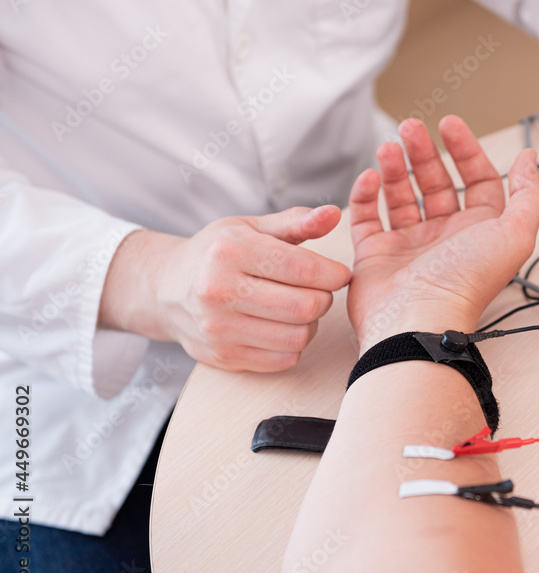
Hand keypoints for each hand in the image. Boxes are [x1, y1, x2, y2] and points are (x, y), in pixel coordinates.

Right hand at [99, 206, 351, 371]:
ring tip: (301, 307)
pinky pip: (284, 359)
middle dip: (324, 298)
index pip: (303, 268)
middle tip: (320, 290)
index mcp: (229, 250)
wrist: (165, 288)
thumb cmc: (217, 253)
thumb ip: (296, 221)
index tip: (339, 274)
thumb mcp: (251, 227)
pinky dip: (294, 344)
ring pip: (298, 337)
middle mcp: (218, 290)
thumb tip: (333, 214)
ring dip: (311, 323)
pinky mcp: (222, 356)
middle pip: (304, 307)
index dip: (333, 274)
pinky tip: (283, 326)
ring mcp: (218, 328)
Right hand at [347, 115, 538, 351]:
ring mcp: (408, 245)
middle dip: (424, 152)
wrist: (417, 319)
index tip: (449, 125)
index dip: (466, 150)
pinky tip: (370, 177)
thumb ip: (529, 194)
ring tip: (387, 148)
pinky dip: (366, 195)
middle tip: (410, 127)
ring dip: (395, 168)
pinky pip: (367, 218)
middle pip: (435, 183)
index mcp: (478, 231)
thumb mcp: (515, 234)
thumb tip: (530, 159)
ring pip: (401, 196)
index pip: (476, 180)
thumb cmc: (465, 283)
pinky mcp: (375, 255)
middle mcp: (445, 237)